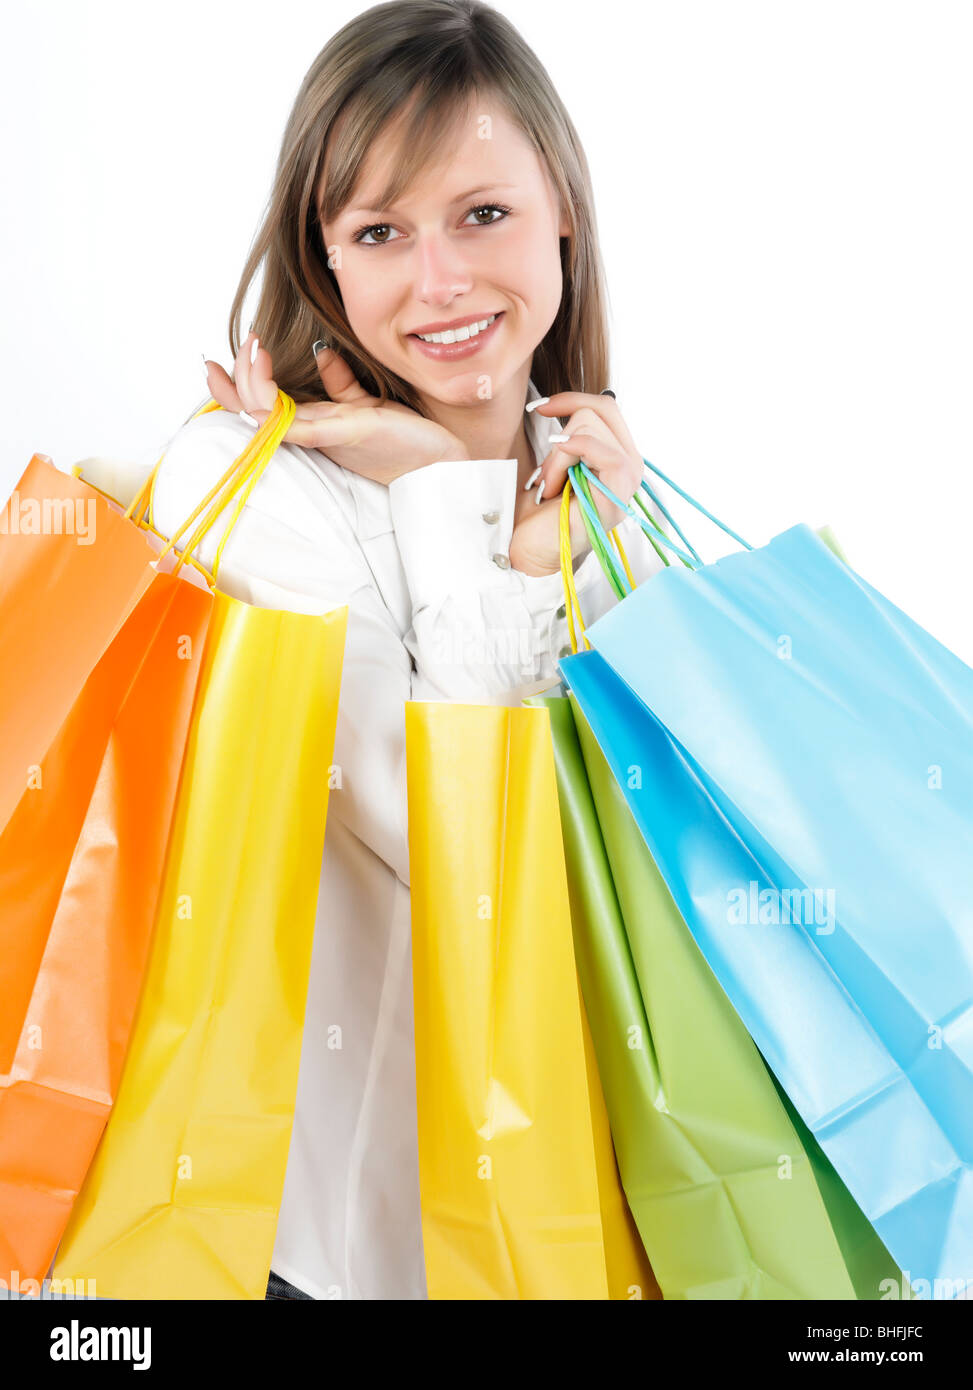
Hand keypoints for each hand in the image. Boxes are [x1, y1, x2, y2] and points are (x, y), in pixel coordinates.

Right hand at [203, 333, 469, 483]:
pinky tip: (265, 367)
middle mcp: (311, 432)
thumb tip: (320, 351)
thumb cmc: (405, 437)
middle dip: (233, 377)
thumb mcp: (366, 402)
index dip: (230, 387)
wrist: (439, 461)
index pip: (259, 407)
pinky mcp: (340, 433)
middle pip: (249, 410)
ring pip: (261, 414)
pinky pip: (290, 423)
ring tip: (253, 347)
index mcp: (314, 424)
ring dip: (248, 378)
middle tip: (244, 343)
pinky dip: (269, 398)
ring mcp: (322, 435)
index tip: (213, 361)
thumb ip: (340, 381)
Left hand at [508, 392, 643, 576]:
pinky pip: (596, 448)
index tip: (539, 407)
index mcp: (618, 456)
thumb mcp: (555, 461)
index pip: (606, 406)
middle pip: (599, 409)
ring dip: (556, 457)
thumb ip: (570, 435)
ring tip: (550, 488)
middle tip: (545, 471)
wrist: (529, 548)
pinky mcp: (616, 494)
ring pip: (589, 427)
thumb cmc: (538, 510)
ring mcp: (627, 481)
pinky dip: (565, 458)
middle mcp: (630, 466)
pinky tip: (553, 486)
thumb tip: (565, 404)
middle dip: (561, 432)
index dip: (572, 399)